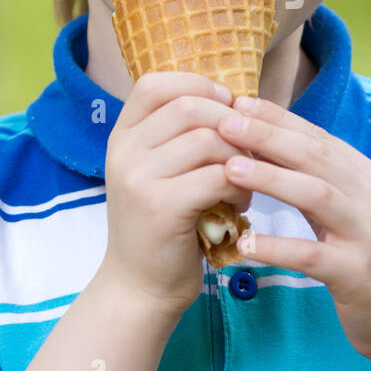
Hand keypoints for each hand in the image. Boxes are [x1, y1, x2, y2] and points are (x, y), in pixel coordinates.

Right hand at [102, 73, 253, 315]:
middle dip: (230, 124)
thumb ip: (178, 136)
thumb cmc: (163, 225)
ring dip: (240, 158)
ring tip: (245, 182)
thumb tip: (232, 101)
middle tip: (248, 152)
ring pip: (208, 139)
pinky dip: (240, 186)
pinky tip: (241, 203)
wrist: (140, 286)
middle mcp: (123, 151)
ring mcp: (138, 178)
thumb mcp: (157, 172)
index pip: (155, 84)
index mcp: (122, 136)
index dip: (198, 85)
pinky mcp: (162, 207)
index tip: (226, 107)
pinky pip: (217, 176)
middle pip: (189, 106)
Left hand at [216, 95, 370, 367]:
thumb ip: (321, 186)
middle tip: (226, 121)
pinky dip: (277, 247)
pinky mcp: (359, 274)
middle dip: (269, 136)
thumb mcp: (355, 216)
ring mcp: (370, 236)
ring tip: (229, 168)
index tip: (239, 102)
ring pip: (317, 195)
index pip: (320, 139)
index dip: (280, 119)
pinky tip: (245, 244)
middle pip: (317, 157)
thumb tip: (269, 153)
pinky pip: (312, 255)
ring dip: (271, 178)